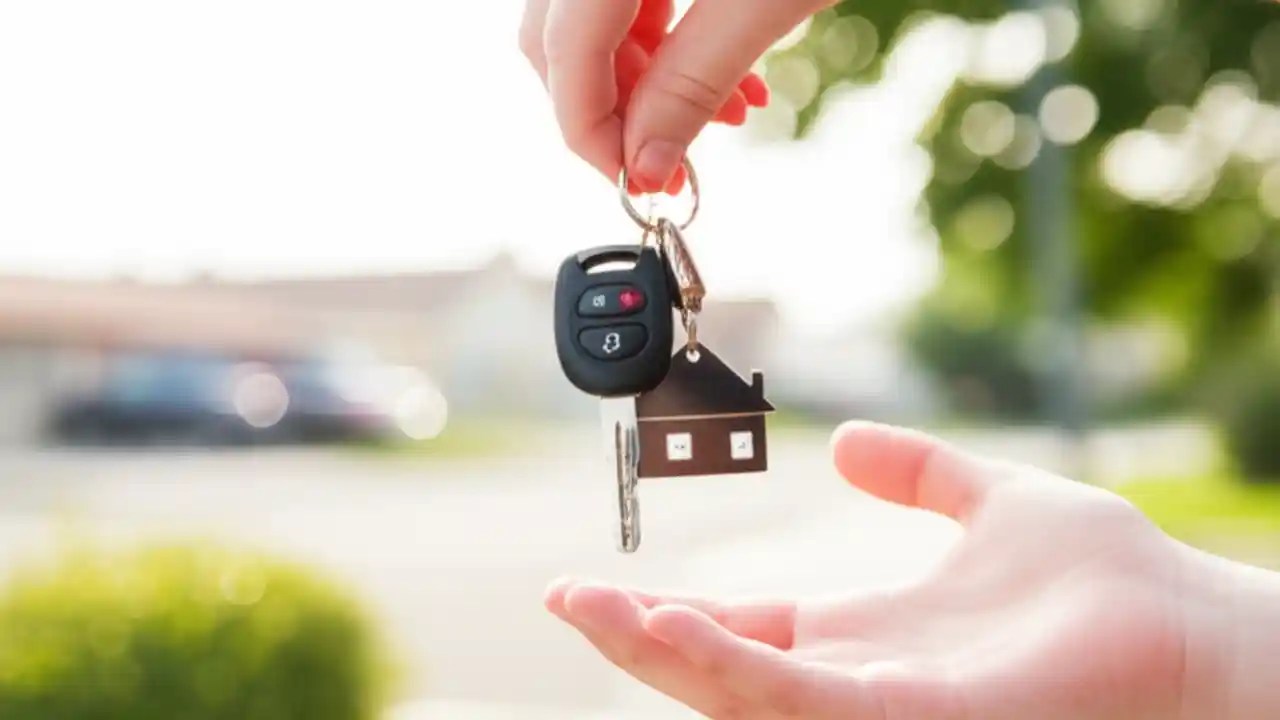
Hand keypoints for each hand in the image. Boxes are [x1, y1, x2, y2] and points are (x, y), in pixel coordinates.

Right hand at [519, 0, 830, 192]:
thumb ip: (694, 81)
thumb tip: (644, 164)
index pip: (563, 49)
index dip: (589, 131)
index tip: (632, 181)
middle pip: (558, 35)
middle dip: (615, 107)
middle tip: (671, 153)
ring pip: (589, 18)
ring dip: (646, 80)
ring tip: (727, 111)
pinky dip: (665, 39)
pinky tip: (724, 69)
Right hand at [546, 422, 1279, 718]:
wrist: (1191, 625)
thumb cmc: (1109, 581)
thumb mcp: (987, 501)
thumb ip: (918, 473)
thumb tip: (845, 442)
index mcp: (866, 637)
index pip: (743, 630)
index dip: (668, 610)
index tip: (597, 580)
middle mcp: (859, 683)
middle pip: (719, 668)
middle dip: (635, 637)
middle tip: (562, 597)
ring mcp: (879, 710)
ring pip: (738, 694)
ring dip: (658, 654)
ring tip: (591, 608)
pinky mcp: (910, 719)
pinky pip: (798, 700)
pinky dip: (729, 669)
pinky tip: (674, 625)